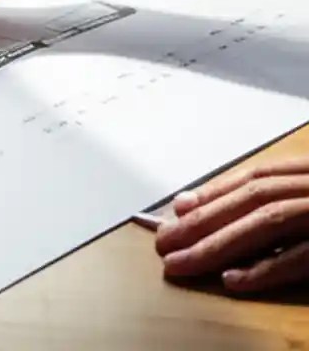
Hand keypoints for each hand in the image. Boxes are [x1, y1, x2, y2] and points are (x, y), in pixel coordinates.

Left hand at [156, 156, 308, 293]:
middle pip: (253, 198)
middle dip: (203, 221)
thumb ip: (275, 195)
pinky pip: (304, 256)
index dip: (213, 194)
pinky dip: (266, 268)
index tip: (177, 211)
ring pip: (268, 222)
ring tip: (180, 263)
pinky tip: (231, 280)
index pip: (256, 178)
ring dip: (218, 244)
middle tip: (164, 243)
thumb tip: (191, 204)